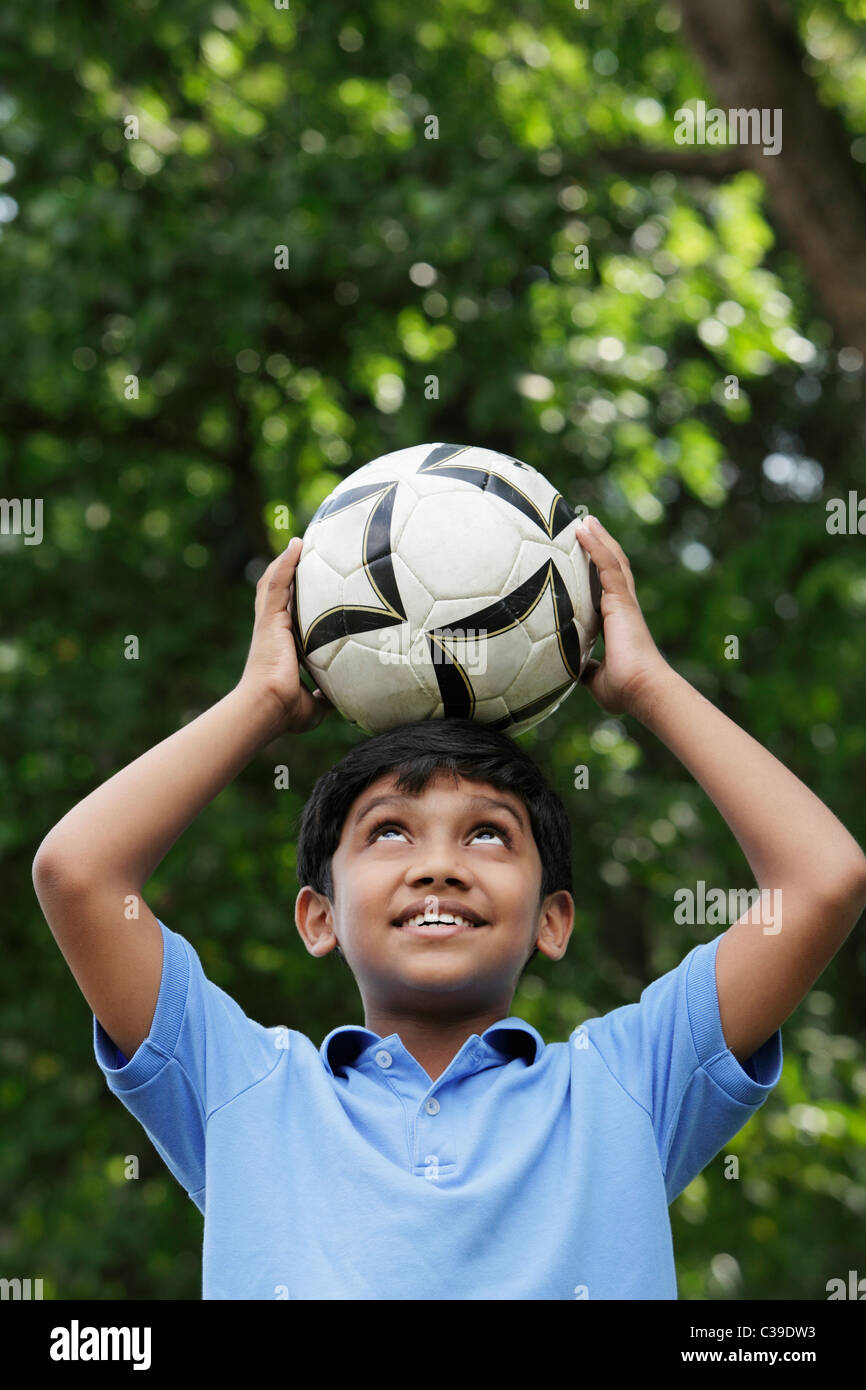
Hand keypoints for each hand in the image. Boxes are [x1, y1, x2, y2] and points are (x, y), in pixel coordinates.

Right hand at [236, 538, 335, 734]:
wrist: (270, 706)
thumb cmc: (286, 710)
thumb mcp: (314, 703)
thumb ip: (326, 696)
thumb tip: (343, 700)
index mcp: (282, 645)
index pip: (290, 614)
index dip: (297, 598)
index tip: (311, 586)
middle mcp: (274, 629)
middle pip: (280, 592)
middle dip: (290, 572)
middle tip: (305, 552)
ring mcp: (270, 621)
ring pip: (276, 582)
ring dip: (287, 561)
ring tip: (301, 541)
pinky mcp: (269, 618)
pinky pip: (277, 583)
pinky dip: (285, 562)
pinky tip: (296, 544)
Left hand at [575, 515, 668, 716]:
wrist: (641, 689)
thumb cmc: (624, 689)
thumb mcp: (595, 677)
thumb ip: (584, 667)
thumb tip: (567, 667)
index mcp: (617, 622)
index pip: (607, 589)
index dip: (597, 571)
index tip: (584, 558)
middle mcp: (623, 606)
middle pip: (612, 566)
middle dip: (600, 545)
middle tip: (586, 526)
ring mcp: (624, 601)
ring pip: (611, 559)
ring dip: (598, 537)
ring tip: (584, 519)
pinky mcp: (622, 600)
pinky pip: (608, 565)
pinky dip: (596, 545)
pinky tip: (584, 528)